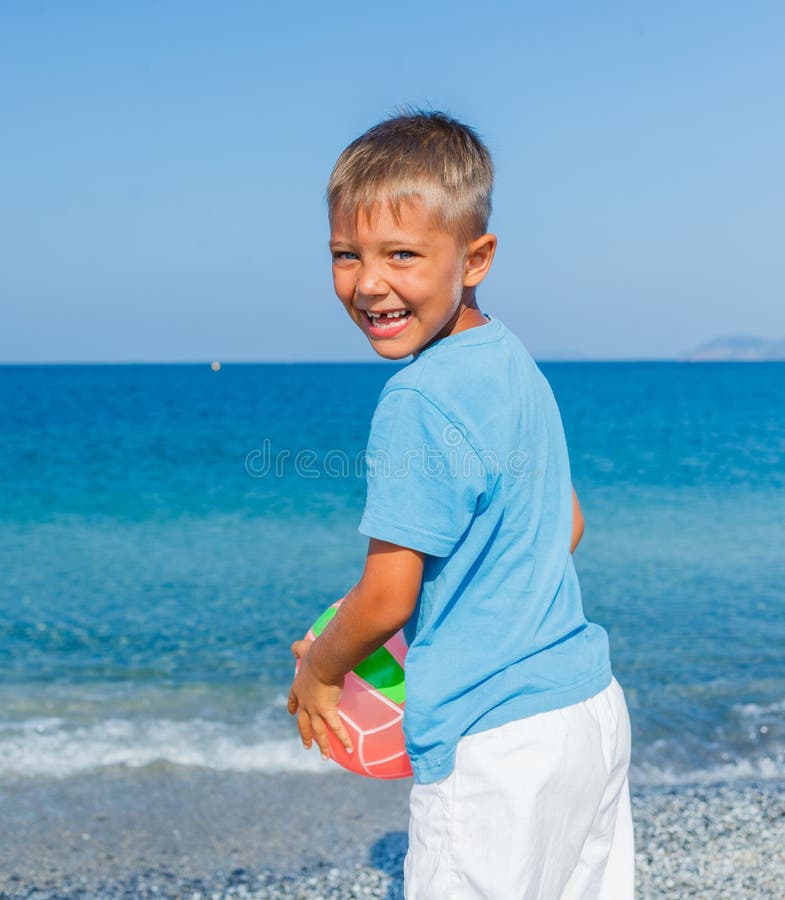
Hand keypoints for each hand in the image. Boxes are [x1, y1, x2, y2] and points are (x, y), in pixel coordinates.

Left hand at [287, 639, 353, 759]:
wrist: (322, 662)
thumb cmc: (314, 654)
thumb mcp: (304, 650)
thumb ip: (298, 648)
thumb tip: (294, 646)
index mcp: (299, 688)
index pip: (293, 700)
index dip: (293, 707)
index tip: (291, 713)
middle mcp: (305, 702)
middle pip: (303, 723)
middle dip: (304, 735)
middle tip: (306, 746)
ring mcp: (315, 709)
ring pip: (318, 731)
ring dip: (322, 744)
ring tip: (323, 757)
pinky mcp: (327, 711)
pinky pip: (336, 728)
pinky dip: (343, 739)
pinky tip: (348, 749)